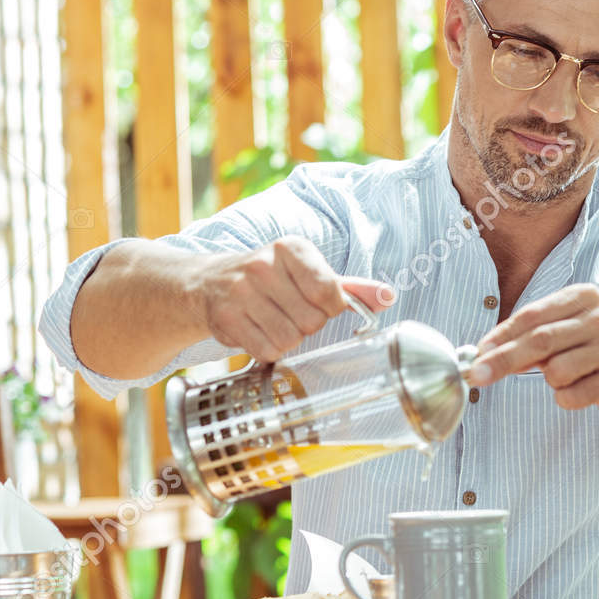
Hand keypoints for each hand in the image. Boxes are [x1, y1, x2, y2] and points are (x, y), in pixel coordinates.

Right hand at [189, 236, 393, 361]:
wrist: (210, 282)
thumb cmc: (271, 278)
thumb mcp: (309, 272)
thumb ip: (351, 287)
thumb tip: (388, 297)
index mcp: (291, 248)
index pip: (330, 292)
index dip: (330, 308)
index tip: (318, 304)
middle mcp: (263, 265)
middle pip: (312, 321)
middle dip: (307, 325)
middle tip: (290, 313)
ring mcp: (241, 291)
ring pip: (289, 339)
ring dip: (287, 339)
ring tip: (273, 321)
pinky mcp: (226, 318)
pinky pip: (266, 350)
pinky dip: (267, 349)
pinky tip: (257, 331)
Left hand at [467, 285, 598, 413]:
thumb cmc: (589, 345)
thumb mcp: (563, 328)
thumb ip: (529, 335)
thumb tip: (486, 353)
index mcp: (584, 296)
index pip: (532, 315)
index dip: (501, 336)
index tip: (477, 353)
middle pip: (540, 341)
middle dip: (503, 360)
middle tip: (477, 376)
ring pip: (556, 371)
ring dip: (550, 380)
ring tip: (568, 375)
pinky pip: (573, 395)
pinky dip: (566, 397)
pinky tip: (582, 388)